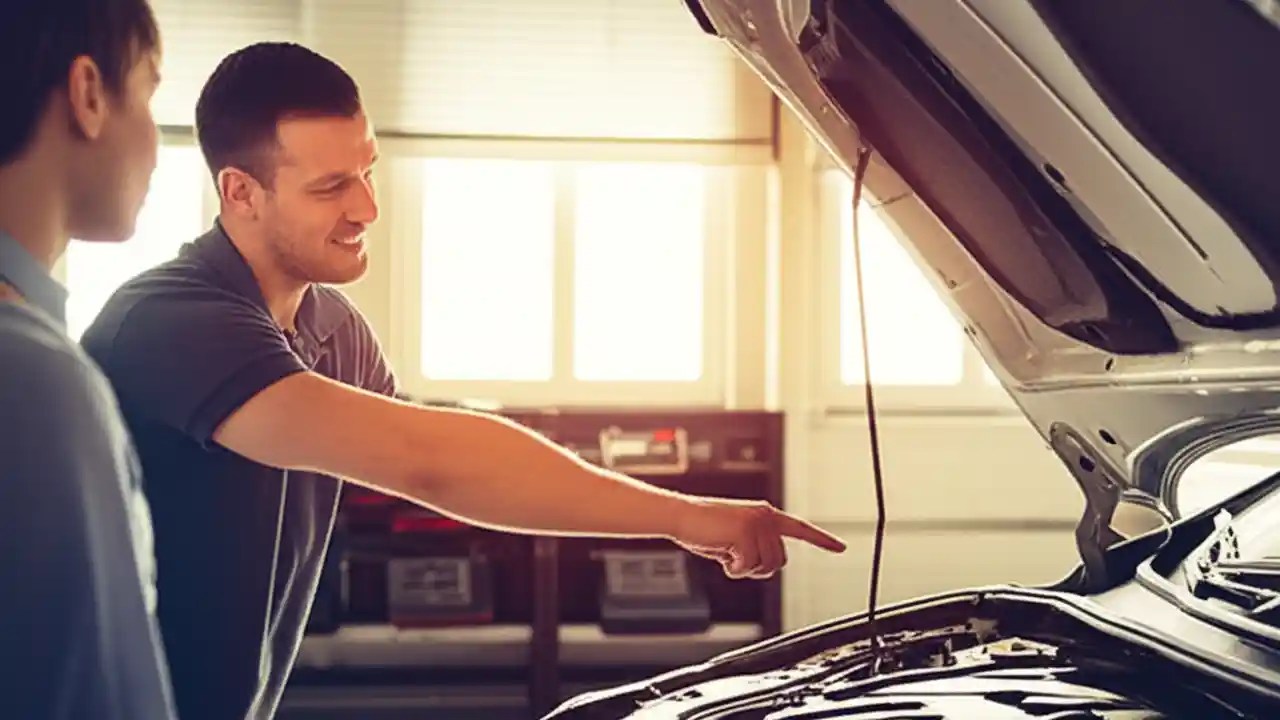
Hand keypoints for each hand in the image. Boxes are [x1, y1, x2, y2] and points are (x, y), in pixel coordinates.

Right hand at [669, 497, 846, 578]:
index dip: (821, 540)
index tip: (840, 547)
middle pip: (779, 561)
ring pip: (765, 566)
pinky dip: (733, 568)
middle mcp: (766, 516)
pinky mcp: (745, 531)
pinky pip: (748, 566)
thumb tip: (767, 565)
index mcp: (766, 514)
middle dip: (756, 567)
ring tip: (726, 551)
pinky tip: (721, 551)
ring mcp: (757, 523)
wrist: (681, 516)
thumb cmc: (703, 529)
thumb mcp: (735, 538)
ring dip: (744, 568)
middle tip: (733, 557)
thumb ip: (756, 546)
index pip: (799, 528)